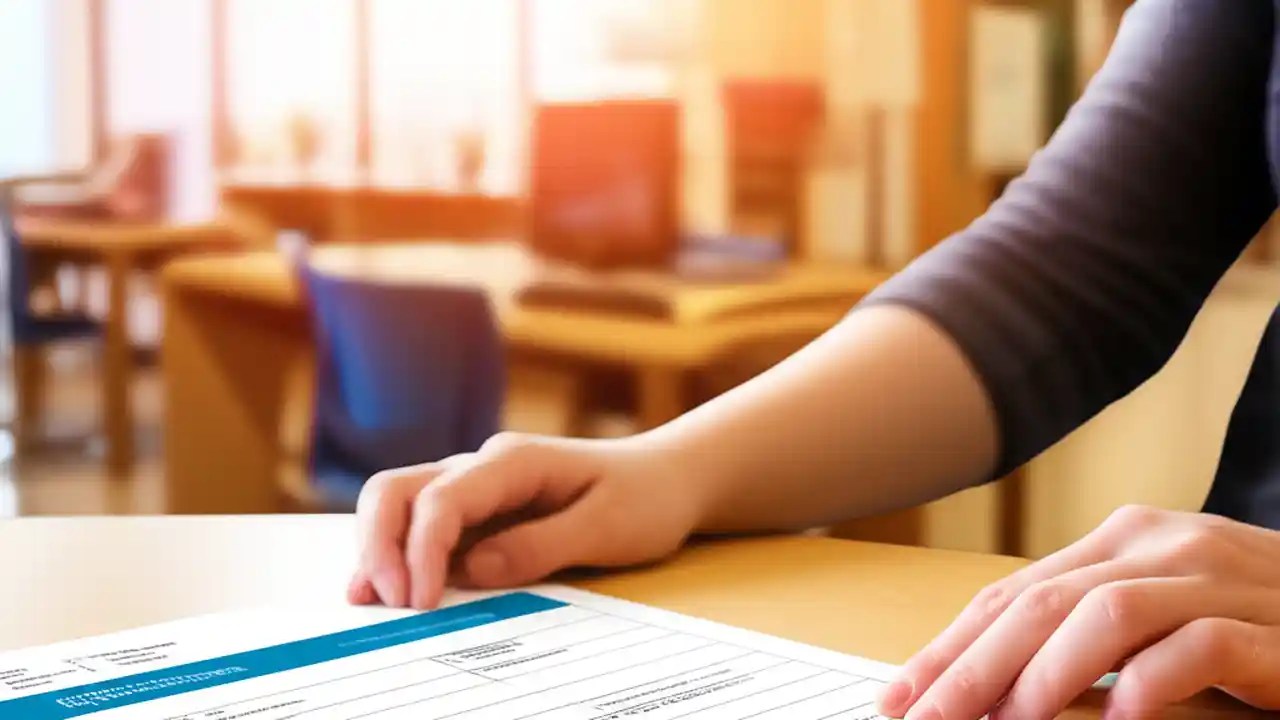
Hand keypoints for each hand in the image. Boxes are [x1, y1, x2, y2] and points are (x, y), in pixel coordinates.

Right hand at [347, 432, 703, 609]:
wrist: (668, 480)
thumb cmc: (645, 498)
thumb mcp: (607, 527)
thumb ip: (541, 545)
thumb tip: (475, 568)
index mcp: (513, 461)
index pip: (442, 498)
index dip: (420, 549)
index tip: (420, 601)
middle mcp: (481, 466)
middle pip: (397, 489)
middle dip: (378, 543)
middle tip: (384, 603)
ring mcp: (474, 488)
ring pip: (398, 504)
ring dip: (376, 549)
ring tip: (365, 601)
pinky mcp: (476, 513)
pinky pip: (421, 527)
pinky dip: (396, 555)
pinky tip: (385, 589)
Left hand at [879, 506, 1279, 719]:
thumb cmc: (1251, 626)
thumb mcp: (1152, 626)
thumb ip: (1081, 643)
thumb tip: (991, 692)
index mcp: (1121, 543)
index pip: (1013, 594)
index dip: (950, 647)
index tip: (901, 696)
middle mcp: (1161, 546)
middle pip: (1042, 603)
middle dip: (972, 668)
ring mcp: (1219, 578)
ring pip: (1109, 613)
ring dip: (1048, 674)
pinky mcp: (1272, 625)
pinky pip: (1201, 644)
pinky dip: (1152, 684)